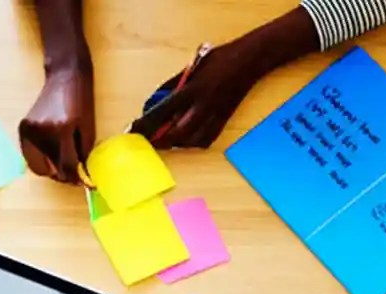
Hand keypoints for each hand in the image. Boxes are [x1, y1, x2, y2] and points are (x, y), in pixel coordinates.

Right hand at [18, 65, 94, 184]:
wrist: (64, 75)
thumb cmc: (81, 97)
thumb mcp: (88, 126)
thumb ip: (84, 152)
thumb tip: (81, 175)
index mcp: (62, 129)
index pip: (67, 165)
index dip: (78, 178)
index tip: (85, 183)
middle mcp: (43, 131)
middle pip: (52, 169)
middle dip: (64, 175)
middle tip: (74, 174)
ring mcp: (30, 130)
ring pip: (39, 166)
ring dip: (52, 169)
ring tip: (63, 163)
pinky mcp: (23, 129)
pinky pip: (30, 156)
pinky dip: (41, 160)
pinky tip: (51, 155)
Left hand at [130, 38, 266, 149]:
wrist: (250, 60)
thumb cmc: (220, 59)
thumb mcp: (192, 67)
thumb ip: (172, 85)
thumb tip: (153, 101)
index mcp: (194, 88)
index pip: (164, 110)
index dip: (147, 123)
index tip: (134, 129)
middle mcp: (204, 105)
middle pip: (178, 133)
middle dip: (160, 140)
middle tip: (148, 141)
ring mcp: (216, 115)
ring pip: (192, 140)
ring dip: (175, 143)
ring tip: (163, 141)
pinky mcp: (224, 120)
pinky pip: (206, 140)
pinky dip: (192, 143)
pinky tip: (185, 140)